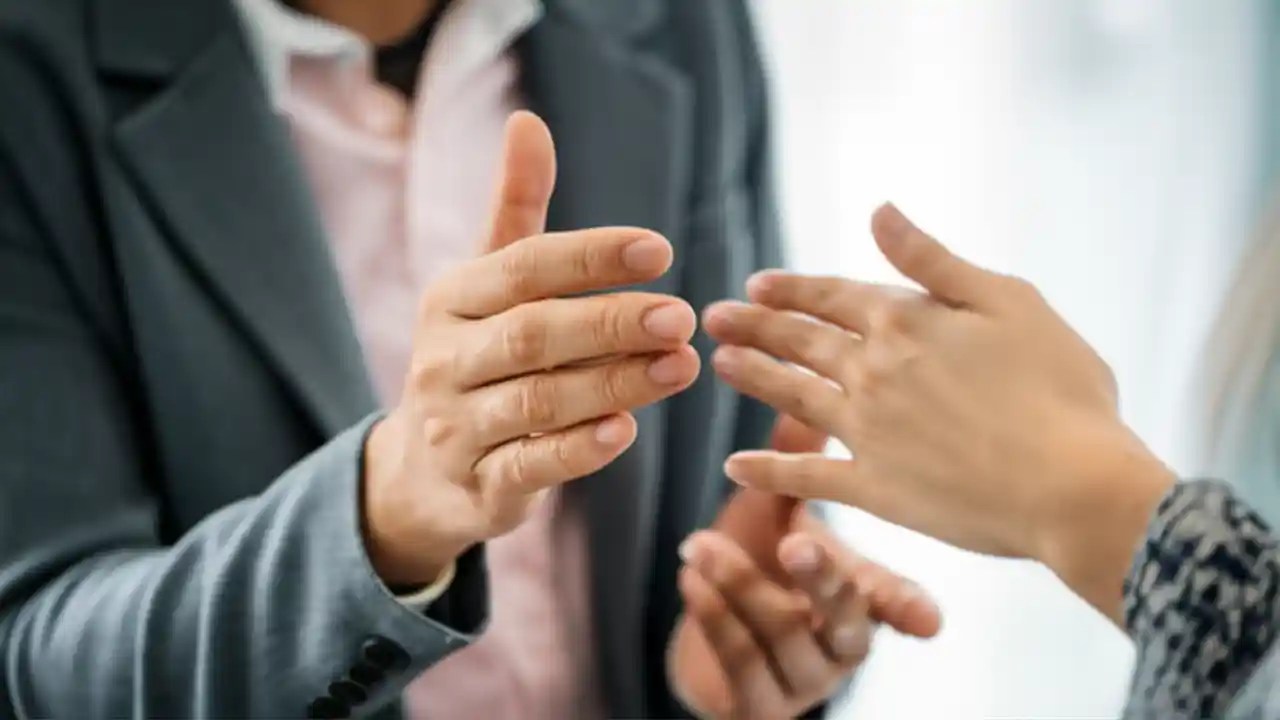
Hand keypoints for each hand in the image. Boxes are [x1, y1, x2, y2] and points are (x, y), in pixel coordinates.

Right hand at [362, 112, 700, 585]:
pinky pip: (530, 467)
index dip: (590, 256)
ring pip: (537, 402)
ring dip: (613, 384)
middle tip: (682, 316)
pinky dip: (578, 450)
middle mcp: (445, 359)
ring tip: (681, 367)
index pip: (523, 267)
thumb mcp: (485, 286)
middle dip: (609, 323)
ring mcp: (456, 428)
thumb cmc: (474, 358)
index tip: (660, 249)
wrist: (418, 473)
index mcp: (453, 300)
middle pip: (532, 335)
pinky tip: (627, 431)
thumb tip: (529, 120)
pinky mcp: (477, 487)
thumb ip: (515, 210)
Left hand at [668, 416, 940, 719]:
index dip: (909, 607)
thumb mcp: (782, 517)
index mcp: (860, 599)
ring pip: (781, 637)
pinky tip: (690, 578)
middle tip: (797, 544)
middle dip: (823, 581)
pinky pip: (739, 665)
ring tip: (699, 543)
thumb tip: (808, 400)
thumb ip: (800, 468)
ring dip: (738, 585)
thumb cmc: (761, 568)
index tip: (930, 619)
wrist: (710, 639)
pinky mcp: (757, 705)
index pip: (895, 601)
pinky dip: (714, 618)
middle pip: (846, 618)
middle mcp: (840, 645)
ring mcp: (801, 680)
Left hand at [703, 204, 1174, 622]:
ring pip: (793, 396)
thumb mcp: (1008, 301)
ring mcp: (867, 432)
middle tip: (713, 318)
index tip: (756, 284)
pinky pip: (806, 478)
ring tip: (720, 364)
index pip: (833, 296)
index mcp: (905, 321)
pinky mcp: (874, 490)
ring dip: (755, 378)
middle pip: (801, 341)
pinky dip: (766, 473)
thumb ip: (933, 260)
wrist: (1074, 487)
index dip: (794, 288)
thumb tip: (879, 210)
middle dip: (755, 326)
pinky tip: (732, 468)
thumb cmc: (1061, 389)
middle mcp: (872, 371)